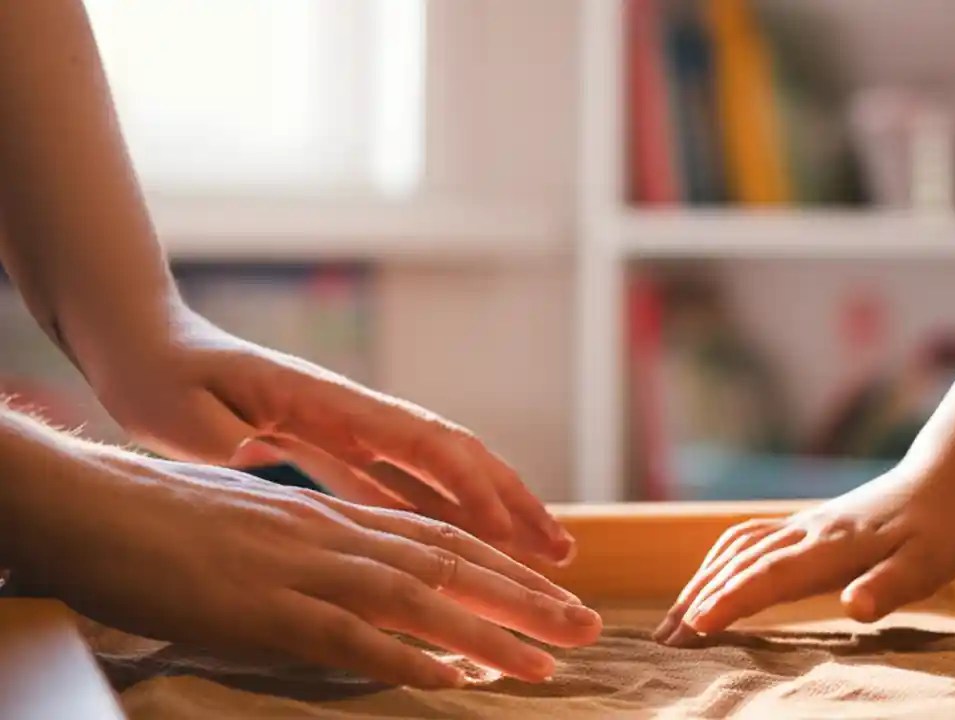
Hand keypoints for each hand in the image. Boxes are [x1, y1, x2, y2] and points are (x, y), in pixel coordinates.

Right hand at [5, 443, 601, 686]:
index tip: (556, 593)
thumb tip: (373, 591)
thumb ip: (327, 556)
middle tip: (587, 629)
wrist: (99, 504)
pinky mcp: (264, 608)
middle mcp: (337, 536)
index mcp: (339, 518)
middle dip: (525, 599)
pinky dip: (404, 655)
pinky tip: (449, 676)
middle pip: (451, 565)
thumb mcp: (270, 532)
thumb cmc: (176, 522)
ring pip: (418, 599)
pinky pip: (347, 635)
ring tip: (546, 664)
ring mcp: (304, 569)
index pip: (441, 540)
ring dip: (488, 633)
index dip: (505, 568)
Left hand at [86, 308, 573, 563]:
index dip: (469, 487)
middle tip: (559, 550)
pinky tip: (473, 545)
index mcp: (330, 402)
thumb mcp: (183, 414)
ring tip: (541, 553)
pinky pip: (408, 487)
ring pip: (442, 473)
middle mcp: (356, 414)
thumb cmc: (163, 378)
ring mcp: (353, 431)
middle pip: (455, 455)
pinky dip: (448, 515)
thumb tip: (262, 455)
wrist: (149, 348)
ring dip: (494, 511)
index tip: (506, 532)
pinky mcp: (338, 450)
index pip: (421, 442)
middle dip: (512, 500)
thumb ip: (227, 440)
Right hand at [654, 467, 954, 643]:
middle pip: (739, 565)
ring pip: (736, 550)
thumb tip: (853, 607)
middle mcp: (806, 533)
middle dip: (698, 599)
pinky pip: (747, 538)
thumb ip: (887, 587)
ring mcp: (801, 525)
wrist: (943, 478)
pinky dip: (719, 559)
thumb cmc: (940, 529)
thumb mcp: (927, 565)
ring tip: (673, 617)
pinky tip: (710, 575)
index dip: (731, 600)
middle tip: (664, 639)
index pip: (769, 576)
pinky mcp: (804, 525)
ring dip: (701, 581)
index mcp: (831, 547)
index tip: (696, 626)